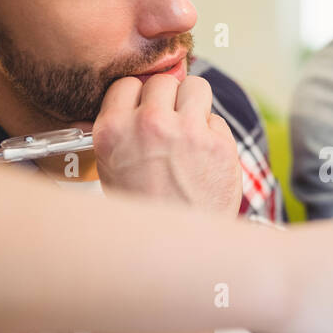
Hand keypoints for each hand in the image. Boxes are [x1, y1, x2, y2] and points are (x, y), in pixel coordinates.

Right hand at [90, 73, 241, 215]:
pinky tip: (205, 159)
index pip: (127, 84)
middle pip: (162, 82)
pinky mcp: (219, 143)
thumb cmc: (145, 211)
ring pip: (196, 86)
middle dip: (169, 98)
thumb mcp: (112, 169)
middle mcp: (149, 125)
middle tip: (172, 123)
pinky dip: (214, 135)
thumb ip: (122, 131)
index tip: (146, 107)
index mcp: (114, 131)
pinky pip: (217, 120)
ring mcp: (187, 132)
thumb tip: (138, 100)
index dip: (139, 96)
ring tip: (192, 129)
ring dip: (195, 103)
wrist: (177, 250)